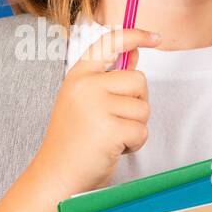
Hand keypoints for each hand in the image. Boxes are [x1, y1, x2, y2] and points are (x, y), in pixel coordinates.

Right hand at [28, 27, 160, 198]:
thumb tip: (134, 52)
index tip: (156, 37)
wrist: (56, 176)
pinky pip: (142, 130)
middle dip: (136, 105)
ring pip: (143, 108)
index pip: (110, 43)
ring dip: (134, 127)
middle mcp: (86, 85)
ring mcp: (96, 106)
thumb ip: (108, 77)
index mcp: (78, 75)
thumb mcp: (84, 101)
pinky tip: (112, 149)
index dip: (135, 35)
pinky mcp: (109, 128)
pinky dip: (133, 144)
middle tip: (113, 123)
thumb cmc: (73, 142)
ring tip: (109, 138)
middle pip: (139, 80)